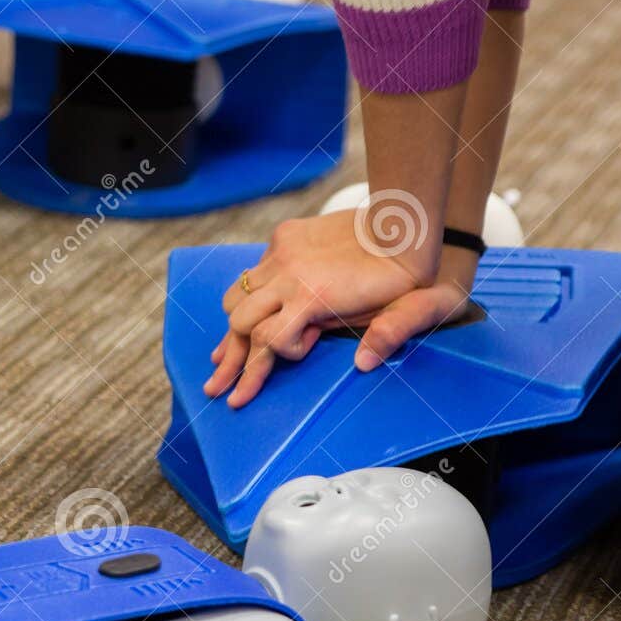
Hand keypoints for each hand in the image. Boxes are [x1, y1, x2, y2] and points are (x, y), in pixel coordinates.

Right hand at [205, 212, 472, 408]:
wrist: (400, 224)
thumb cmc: (399, 277)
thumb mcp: (394, 313)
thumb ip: (377, 336)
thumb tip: (363, 365)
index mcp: (313, 298)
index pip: (268, 343)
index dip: (254, 375)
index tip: (240, 397)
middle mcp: (289, 274)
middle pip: (240, 321)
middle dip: (233, 356)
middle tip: (219, 383)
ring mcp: (283, 251)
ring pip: (238, 294)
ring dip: (235, 324)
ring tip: (224, 354)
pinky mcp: (284, 235)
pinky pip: (256, 268)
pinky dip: (253, 291)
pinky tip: (253, 310)